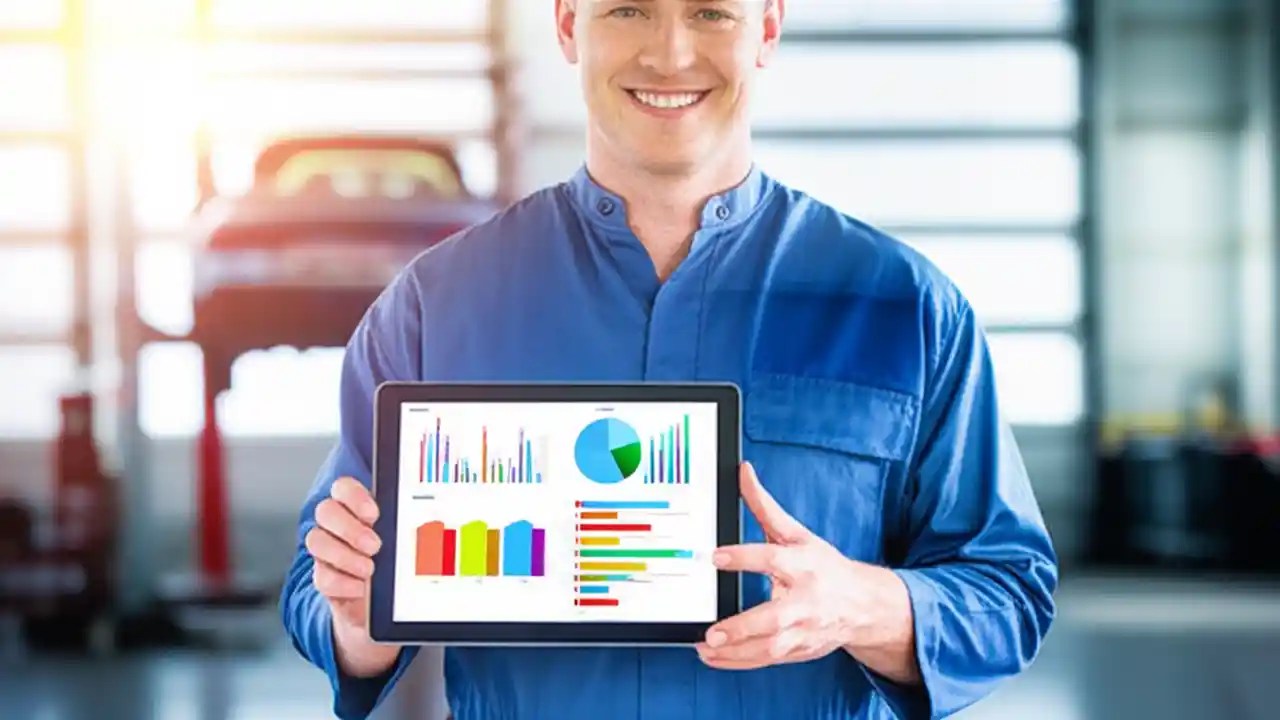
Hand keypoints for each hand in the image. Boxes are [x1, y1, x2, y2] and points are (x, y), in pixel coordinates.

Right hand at [306, 476, 402, 677]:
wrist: (382, 604)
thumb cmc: (396, 563)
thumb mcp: (402, 541)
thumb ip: (400, 528)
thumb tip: (421, 526)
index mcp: (357, 508)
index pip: (343, 488)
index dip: (354, 497)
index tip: (373, 514)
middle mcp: (337, 525)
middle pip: (325, 511)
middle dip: (349, 528)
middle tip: (374, 546)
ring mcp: (327, 551)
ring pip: (316, 540)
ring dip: (344, 555)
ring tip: (370, 569)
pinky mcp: (324, 577)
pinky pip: (321, 577)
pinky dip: (342, 583)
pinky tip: (360, 588)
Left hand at [696, 462, 863, 669]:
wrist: (864, 606)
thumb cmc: (826, 568)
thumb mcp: (798, 533)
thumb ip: (765, 506)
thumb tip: (743, 472)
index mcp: (804, 565)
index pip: (772, 558)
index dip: (744, 557)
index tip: (716, 557)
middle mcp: (805, 600)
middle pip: (774, 617)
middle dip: (743, 627)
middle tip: (712, 632)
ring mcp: (804, 630)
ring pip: (770, 648)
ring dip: (736, 652)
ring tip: (706, 647)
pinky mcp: (799, 650)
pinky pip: (767, 661)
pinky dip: (740, 663)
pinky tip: (716, 658)